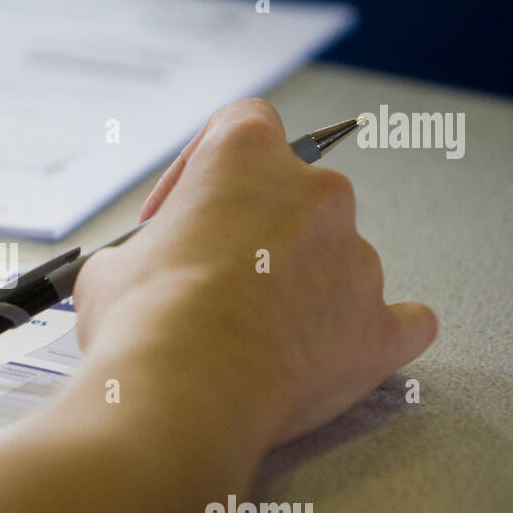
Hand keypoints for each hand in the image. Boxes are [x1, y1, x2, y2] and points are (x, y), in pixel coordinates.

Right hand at [73, 98, 436, 447]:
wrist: (186, 388)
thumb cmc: (146, 319)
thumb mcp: (110, 265)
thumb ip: (142, 252)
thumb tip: (136, 277)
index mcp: (249, 156)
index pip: (243, 124)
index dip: (205, 167)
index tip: (180, 214)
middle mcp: (317, 193)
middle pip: (298, 196)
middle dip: (260, 235)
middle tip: (215, 281)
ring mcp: (358, 260)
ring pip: (342, 261)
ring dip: (306, 287)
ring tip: (256, 337)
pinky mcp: (381, 328)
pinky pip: (402, 322)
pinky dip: (371, 333)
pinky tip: (342, 348)